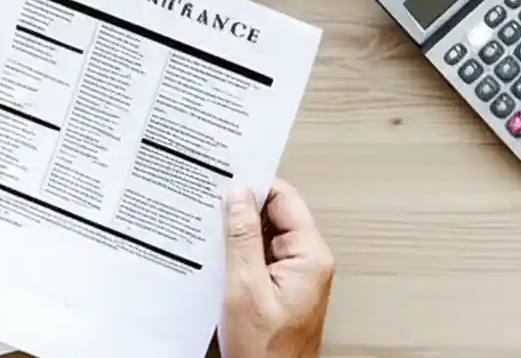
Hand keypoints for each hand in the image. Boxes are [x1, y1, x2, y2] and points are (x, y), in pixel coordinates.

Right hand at [219, 180, 334, 357]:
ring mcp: (296, 274)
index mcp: (310, 257)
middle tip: (211, 203)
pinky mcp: (281, 286)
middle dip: (242, 208)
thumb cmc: (264, 351)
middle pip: (275, 214)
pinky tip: (219, 255)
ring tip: (210, 232)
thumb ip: (242, 237)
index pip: (284, 199)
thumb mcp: (245, 288)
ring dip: (238, 231)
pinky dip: (240, 251)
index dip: (255, 186)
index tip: (227, 179)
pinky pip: (261, 255)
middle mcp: (309, 262)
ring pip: (265, 234)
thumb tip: (238, 196)